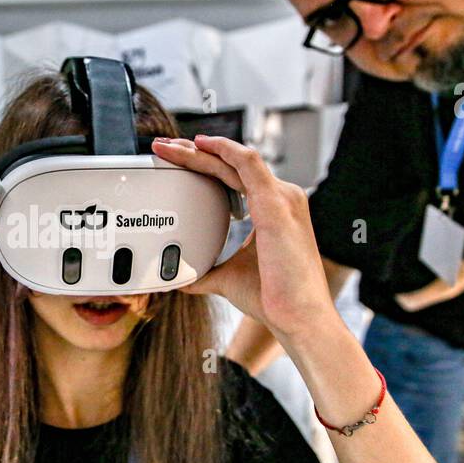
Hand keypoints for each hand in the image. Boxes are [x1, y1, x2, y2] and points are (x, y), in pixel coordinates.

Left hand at [150, 135, 336, 338]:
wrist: (298, 316)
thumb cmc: (274, 298)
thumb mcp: (229, 278)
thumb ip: (205, 272)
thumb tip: (181, 277)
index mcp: (274, 210)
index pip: (236, 177)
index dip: (207, 164)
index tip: (179, 161)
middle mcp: (281, 198)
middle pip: (233, 164)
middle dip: (196, 152)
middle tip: (165, 148)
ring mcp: (281, 198)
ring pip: (236, 160)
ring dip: (201, 150)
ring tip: (170, 148)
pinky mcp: (276, 204)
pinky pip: (247, 164)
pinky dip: (223, 150)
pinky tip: (200, 145)